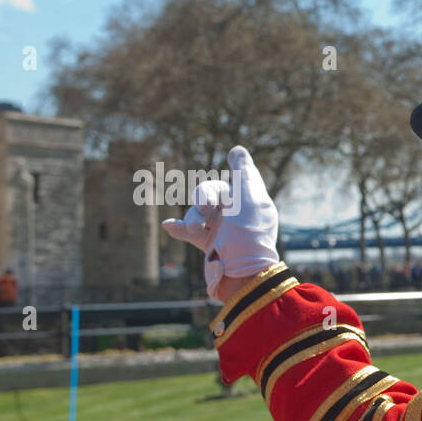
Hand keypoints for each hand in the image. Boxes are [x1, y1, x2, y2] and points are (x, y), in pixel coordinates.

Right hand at [162, 146, 280, 302]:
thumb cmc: (248, 230)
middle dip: (203, 196)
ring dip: (194, 218)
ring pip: (197, 212)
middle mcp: (237, 214)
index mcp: (251, 202)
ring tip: (199, 230)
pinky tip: (170, 226)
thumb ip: (243, 171)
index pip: (240, 179)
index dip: (236, 169)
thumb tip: (238, 150)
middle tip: (204, 207)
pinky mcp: (209, 244)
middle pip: (210, 193)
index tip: (234, 156)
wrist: (241, 270)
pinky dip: (180, 228)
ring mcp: (222, 229)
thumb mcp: (250, 196)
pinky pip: (188, 230)